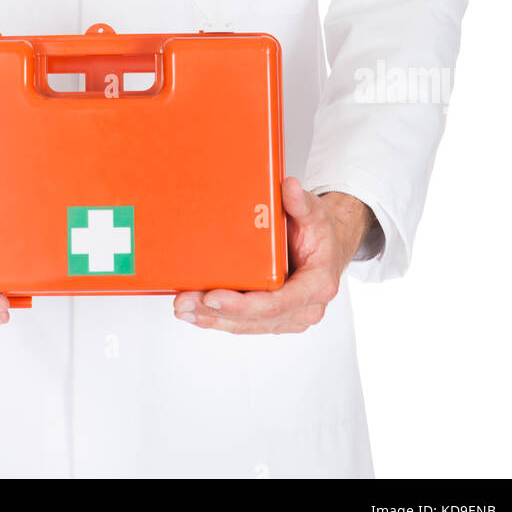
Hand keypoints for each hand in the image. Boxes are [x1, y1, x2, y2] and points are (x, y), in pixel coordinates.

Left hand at [172, 177, 373, 335]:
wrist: (329, 246)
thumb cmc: (321, 233)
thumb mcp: (316, 213)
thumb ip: (301, 202)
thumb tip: (289, 186)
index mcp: (317, 285)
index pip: (278, 303)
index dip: (244, 304)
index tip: (213, 297)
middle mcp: (304, 308)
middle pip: (255, 319)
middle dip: (217, 313)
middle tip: (185, 302)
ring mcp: (288, 316)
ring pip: (246, 325)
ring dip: (212, 319)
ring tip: (183, 308)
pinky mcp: (274, 317)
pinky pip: (244, 322)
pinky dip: (219, 319)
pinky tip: (196, 313)